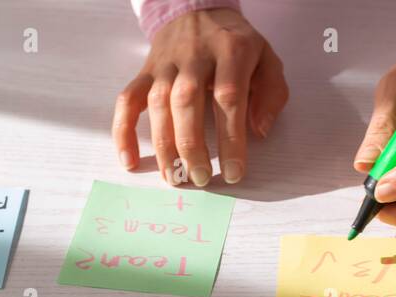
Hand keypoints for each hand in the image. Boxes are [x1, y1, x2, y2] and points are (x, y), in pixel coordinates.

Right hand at [113, 8, 288, 186]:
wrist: (197, 9)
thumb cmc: (235, 44)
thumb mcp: (267, 59)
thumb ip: (271, 94)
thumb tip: (259, 131)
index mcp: (230, 52)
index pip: (228, 98)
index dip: (230, 139)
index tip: (232, 173)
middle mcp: (194, 56)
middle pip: (186, 102)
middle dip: (192, 147)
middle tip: (200, 179)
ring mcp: (165, 64)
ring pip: (158, 104)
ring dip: (163, 146)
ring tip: (173, 177)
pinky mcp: (145, 72)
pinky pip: (127, 100)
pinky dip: (123, 131)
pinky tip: (129, 160)